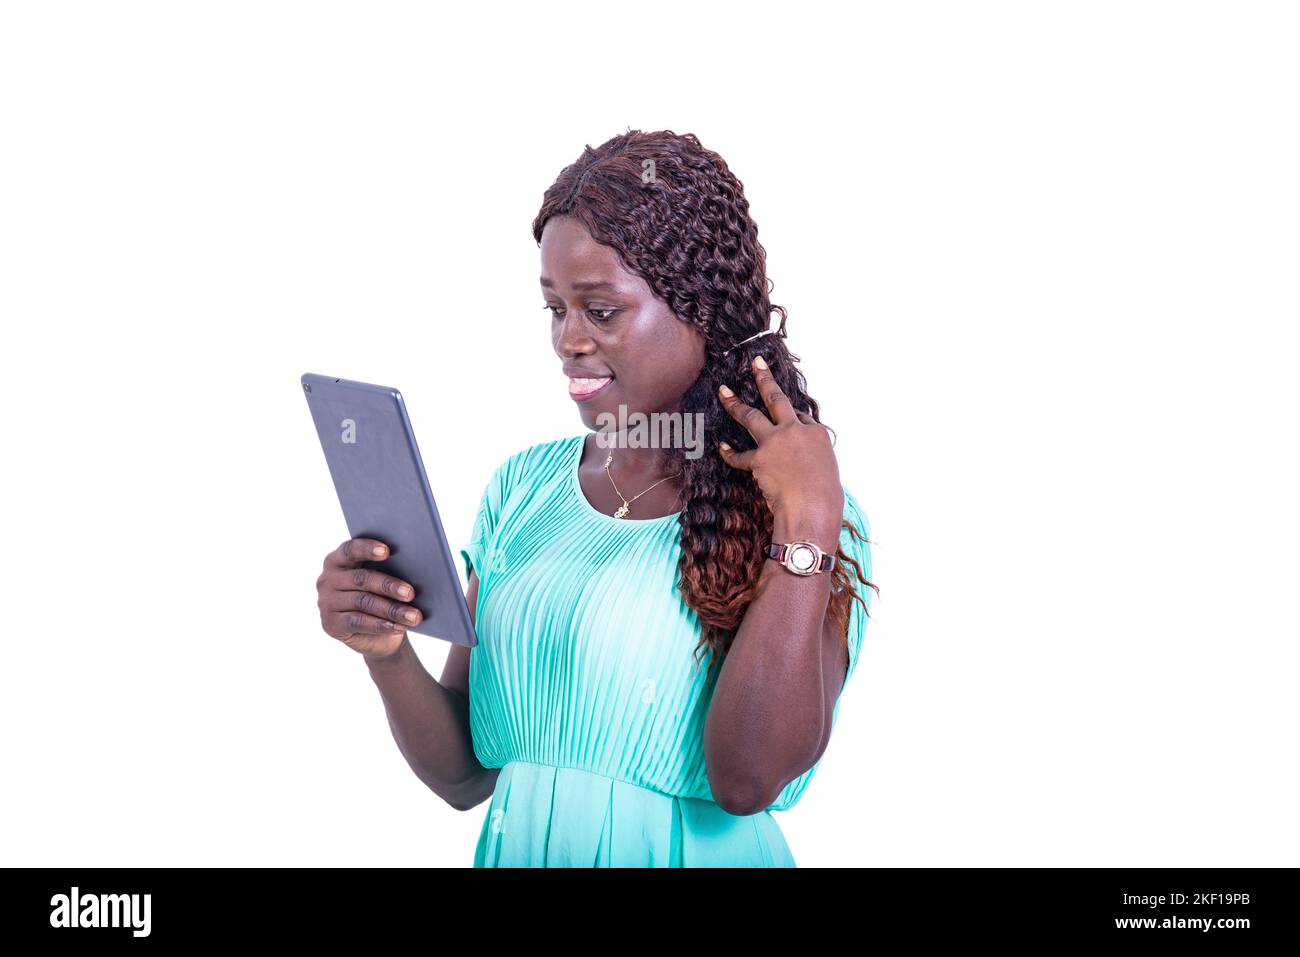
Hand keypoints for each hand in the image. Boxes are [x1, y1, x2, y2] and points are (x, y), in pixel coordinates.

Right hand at [316, 537, 422, 659]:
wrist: (379, 635)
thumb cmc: (383, 597)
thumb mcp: (384, 580)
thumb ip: (389, 568)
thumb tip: (414, 567)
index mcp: (338, 560)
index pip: (349, 549)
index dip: (367, 549)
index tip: (387, 551)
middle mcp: (328, 579)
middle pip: (361, 578)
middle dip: (388, 585)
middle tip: (410, 593)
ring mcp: (327, 602)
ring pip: (363, 602)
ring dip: (392, 609)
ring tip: (414, 616)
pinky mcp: (331, 624)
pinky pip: (358, 622)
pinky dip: (381, 625)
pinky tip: (399, 627)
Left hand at [716, 355, 843, 529]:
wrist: (812, 508)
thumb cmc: (824, 495)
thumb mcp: (826, 466)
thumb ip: (811, 453)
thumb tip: (798, 454)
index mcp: (817, 432)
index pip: (800, 416)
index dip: (793, 418)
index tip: (788, 418)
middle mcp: (795, 430)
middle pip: (776, 399)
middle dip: (764, 379)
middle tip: (755, 363)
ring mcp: (776, 443)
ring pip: (751, 417)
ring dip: (734, 404)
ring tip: (723, 392)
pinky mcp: (760, 459)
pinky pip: (740, 455)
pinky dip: (730, 453)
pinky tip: (722, 447)